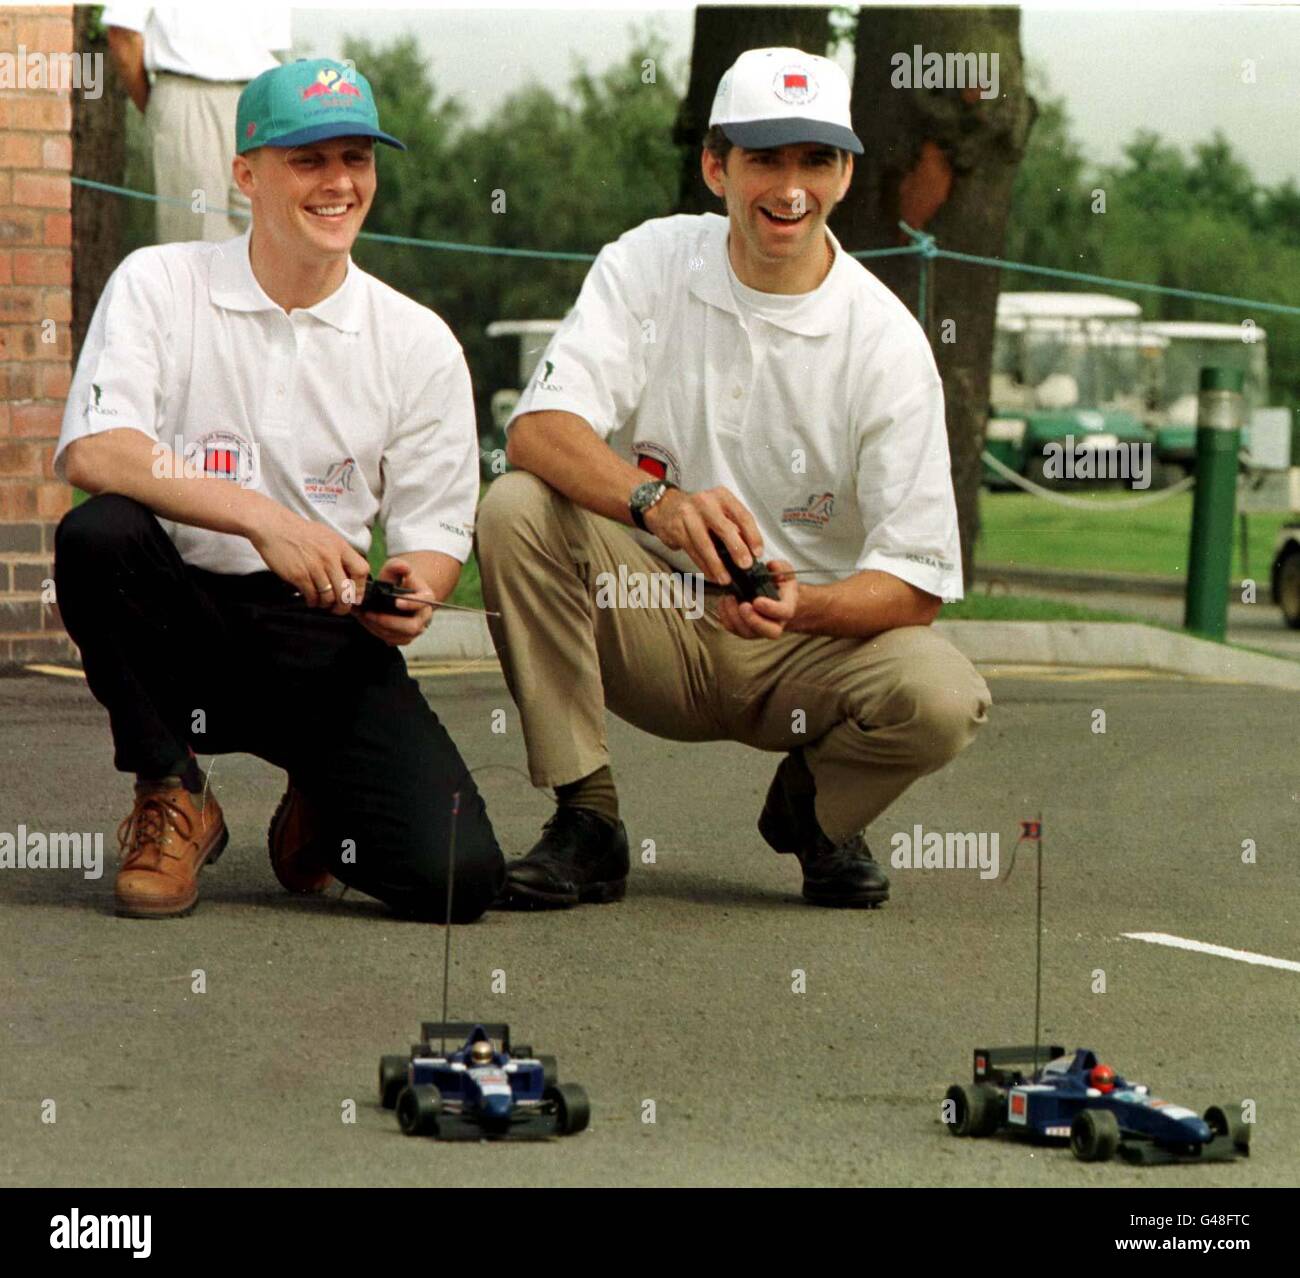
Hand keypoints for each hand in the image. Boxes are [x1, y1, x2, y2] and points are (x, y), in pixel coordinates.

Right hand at [249, 507, 369, 615]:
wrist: (273, 527)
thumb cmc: (299, 532)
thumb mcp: (327, 536)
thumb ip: (340, 554)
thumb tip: (350, 574)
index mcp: (340, 547)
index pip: (361, 570)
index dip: (361, 588)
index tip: (356, 597)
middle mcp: (330, 557)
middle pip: (346, 590)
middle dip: (344, 605)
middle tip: (339, 609)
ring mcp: (315, 567)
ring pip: (329, 597)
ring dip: (326, 604)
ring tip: (322, 603)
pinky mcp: (299, 575)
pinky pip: (312, 596)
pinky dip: (312, 602)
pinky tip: (310, 599)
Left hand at [352, 558, 435, 646]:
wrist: (399, 594)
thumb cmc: (398, 581)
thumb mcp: (396, 570)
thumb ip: (397, 566)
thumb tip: (403, 567)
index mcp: (426, 598)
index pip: (423, 603)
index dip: (411, 604)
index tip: (397, 602)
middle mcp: (424, 617)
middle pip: (411, 627)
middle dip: (389, 622)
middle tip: (369, 614)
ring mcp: (415, 630)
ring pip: (400, 636)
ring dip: (379, 628)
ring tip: (363, 616)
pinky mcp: (404, 638)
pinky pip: (392, 640)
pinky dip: (376, 632)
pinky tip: (365, 621)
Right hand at [642, 485, 763, 585]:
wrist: (665, 506)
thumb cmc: (698, 511)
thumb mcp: (719, 510)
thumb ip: (734, 526)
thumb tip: (750, 550)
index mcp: (723, 497)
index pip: (743, 516)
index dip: (753, 535)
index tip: (758, 552)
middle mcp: (706, 503)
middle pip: (724, 528)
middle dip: (737, 549)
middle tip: (745, 565)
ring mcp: (689, 515)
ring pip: (706, 544)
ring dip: (717, 564)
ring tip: (725, 578)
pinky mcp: (677, 529)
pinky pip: (693, 551)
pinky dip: (703, 566)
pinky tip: (711, 575)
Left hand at [717, 559, 796, 639]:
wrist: (775, 597)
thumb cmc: (779, 585)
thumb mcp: (783, 571)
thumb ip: (779, 567)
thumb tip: (772, 566)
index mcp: (787, 607)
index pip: (783, 612)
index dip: (770, 608)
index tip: (757, 601)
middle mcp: (775, 622)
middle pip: (769, 632)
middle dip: (753, 620)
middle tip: (742, 606)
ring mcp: (760, 629)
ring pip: (747, 632)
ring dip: (734, 616)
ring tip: (728, 598)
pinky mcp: (745, 629)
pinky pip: (733, 629)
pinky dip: (725, 616)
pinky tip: (723, 602)